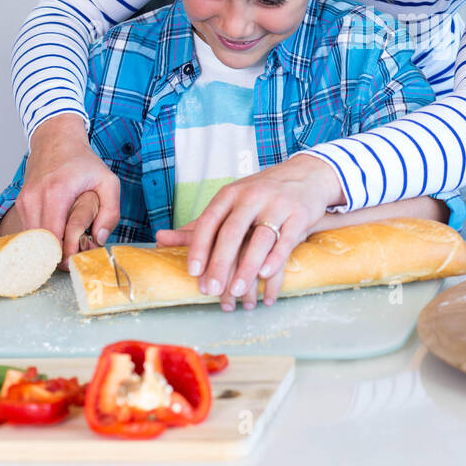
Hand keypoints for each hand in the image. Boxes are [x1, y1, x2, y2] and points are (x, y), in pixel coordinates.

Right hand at [14, 114, 119, 269]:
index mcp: (56, 193)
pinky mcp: (21, 203)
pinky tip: (56, 238)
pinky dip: (40, 238)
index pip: (53, 238)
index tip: (78, 260)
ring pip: (31, 239)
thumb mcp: (108, 181)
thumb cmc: (82, 161)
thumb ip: (111, 211)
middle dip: (56, 256)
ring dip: (47, 248)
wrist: (56, 139)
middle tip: (73, 260)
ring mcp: (24, 200)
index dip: (64, 255)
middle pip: (39, 243)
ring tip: (66, 249)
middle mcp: (35, 198)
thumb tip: (99, 238)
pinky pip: (28, 230)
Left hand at [175, 153, 342, 309]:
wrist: (306, 174)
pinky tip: (266, 276)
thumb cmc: (260, 195)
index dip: (199, 247)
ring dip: (248, 267)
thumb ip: (197, 225)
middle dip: (221, 263)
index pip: (210, 221)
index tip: (194, 272)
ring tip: (237, 291)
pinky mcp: (300, 215)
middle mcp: (252, 197)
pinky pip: (287, 240)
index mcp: (230, 194)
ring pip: (261, 239)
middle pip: (232, 232)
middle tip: (212, 290)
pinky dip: (275, 259)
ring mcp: (277, 205)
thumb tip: (159, 239)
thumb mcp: (228, 203)